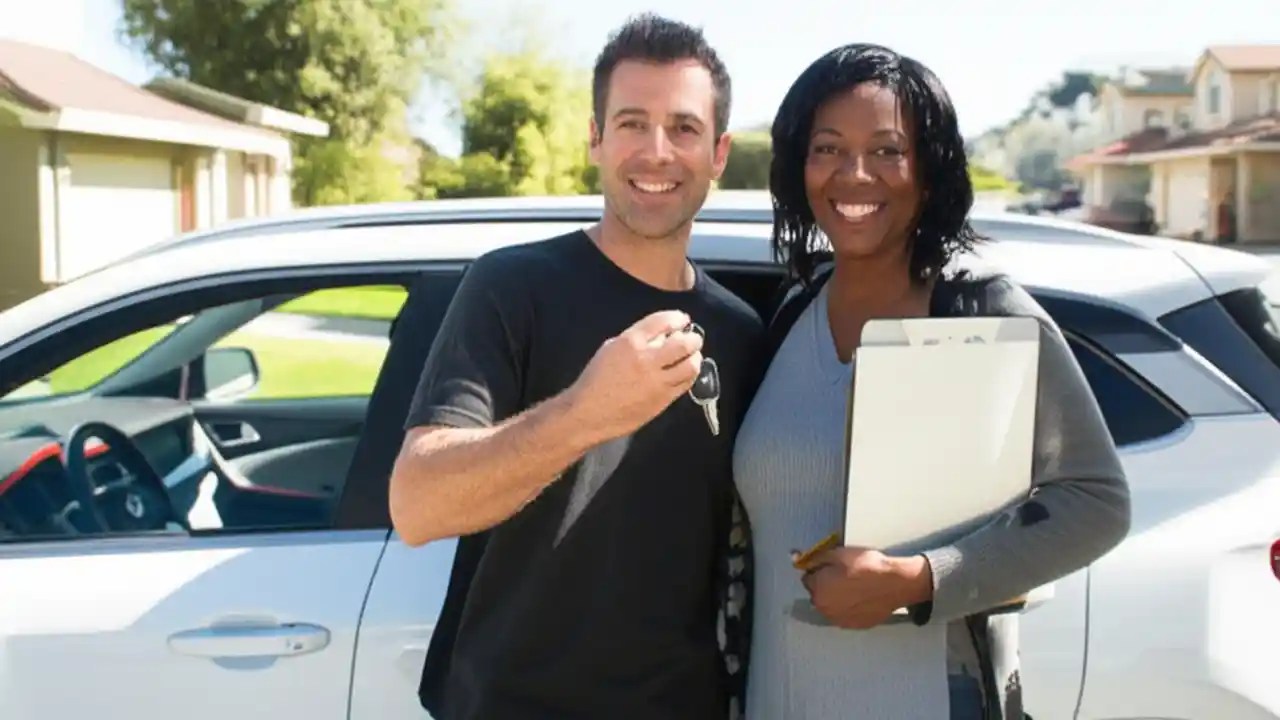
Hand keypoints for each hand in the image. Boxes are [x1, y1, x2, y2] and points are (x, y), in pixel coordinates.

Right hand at [566, 310, 702, 441]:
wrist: (588, 413)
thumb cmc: (596, 379)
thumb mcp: (611, 349)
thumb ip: (637, 339)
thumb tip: (662, 335)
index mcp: (630, 342)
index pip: (663, 322)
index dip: (678, 318)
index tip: (682, 320)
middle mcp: (647, 360)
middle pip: (684, 344)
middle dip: (693, 338)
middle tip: (692, 339)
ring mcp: (657, 382)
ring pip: (691, 366)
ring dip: (695, 357)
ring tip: (691, 356)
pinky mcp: (663, 400)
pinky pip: (686, 384)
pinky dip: (690, 375)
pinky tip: (685, 372)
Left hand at [799, 547, 932, 629]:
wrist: (894, 583)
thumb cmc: (867, 567)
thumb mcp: (837, 554)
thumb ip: (815, 558)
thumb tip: (797, 558)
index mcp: (817, 591)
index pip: (808, 578)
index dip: (819, 570)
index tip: (830, 566)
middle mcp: (825, 609)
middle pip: (818, 594)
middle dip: (826, 585)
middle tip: (844, 575)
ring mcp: (840, 620)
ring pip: (832, 605)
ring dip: (837, 598)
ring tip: (855, 586)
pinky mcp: (855, 625)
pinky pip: (846, 614)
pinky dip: (850, 607)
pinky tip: (862, 597)